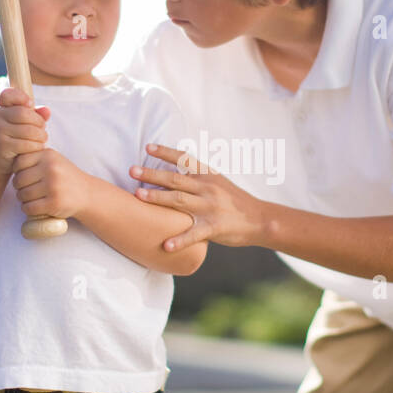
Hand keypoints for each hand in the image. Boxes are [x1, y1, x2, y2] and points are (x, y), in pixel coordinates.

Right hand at [0, 88, 50, 174]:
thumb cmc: (13, 140)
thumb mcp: (22, 125)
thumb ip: (35, 115)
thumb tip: (47, 110)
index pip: (9, 94)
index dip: (22, 98)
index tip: (30, 105)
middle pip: (25, 113)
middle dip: (39, 122)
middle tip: (42, 131)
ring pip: (30, 130)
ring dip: (41, 137)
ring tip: (41, 140)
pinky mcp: (3, 146)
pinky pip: (28, 144)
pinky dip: (36, 147)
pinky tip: (35, 149)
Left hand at [12, 148, 91, 219]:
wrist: (87, 193)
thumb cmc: (65, 177)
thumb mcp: (53, 160)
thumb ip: (35, 157)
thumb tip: (9, 156)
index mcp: (48, 155)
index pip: (19, 162)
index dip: (18, 172)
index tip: (26, 178)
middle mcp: (51, 169)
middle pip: (19, 180)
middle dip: (19, 187)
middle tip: (27, 191)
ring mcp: (53, 186)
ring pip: (23, 195)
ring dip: (23, 200)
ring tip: (32, 199)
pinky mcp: (54, 203)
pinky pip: (29, 208)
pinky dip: (28, 210)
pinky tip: (35, 208)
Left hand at [129, 144, 268, 250]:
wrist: (260, 219)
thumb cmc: (235, 202)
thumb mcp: (218, 183)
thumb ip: (198, 178)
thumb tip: (174, 170)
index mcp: (208, 176)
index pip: (184, 159)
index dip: (165, 152)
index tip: (148, 147)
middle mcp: (207, 188)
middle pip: (175, 178)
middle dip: (152, 174)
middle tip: (132, 170)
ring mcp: (210, 207)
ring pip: (179, 200)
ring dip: (157, 197)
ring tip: (138, 195)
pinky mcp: (214, 227)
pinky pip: (193, 234)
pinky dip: (179, 240)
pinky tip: (166, 246)